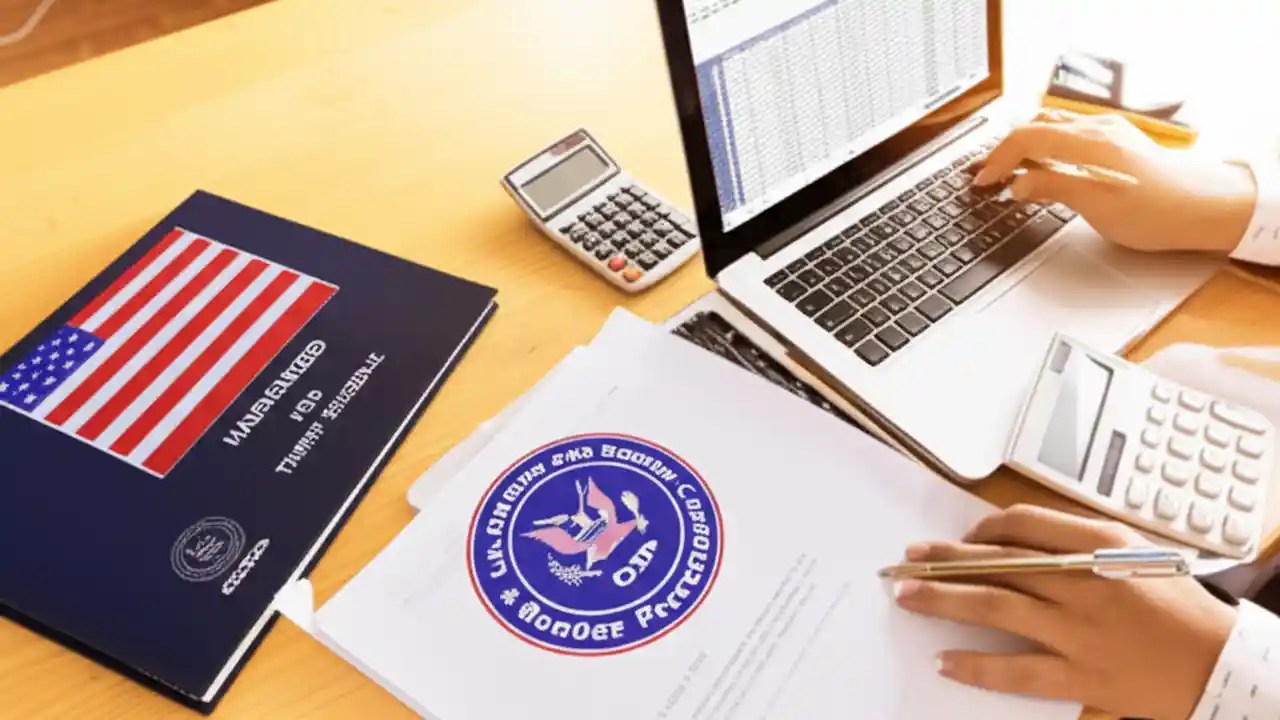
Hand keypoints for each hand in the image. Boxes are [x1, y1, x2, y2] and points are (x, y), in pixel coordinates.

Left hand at [894, 505, 1235, 719]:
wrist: (1219, 663)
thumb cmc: (1175, 604)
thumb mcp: (1132, 550)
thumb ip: (1074, 538)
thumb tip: (1011, 535)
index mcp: (1099, 545)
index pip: (1022, 523)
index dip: (979, 529)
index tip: (955, 537)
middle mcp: (1084, 583)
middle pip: (998, 562)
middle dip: (944, 559)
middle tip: (906, 560)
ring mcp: (1080, 631)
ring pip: (996, 607)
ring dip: (943, 600)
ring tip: (906, 597)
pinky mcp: (1082, 676)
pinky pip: (1017, 671)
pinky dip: (977, 666)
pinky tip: (945, 659)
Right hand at [972, 111, 1256, 254]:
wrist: (1207, 207)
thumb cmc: (1159, 212)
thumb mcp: (1097, 206)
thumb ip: (1054, 187)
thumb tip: (1017, 184)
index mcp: (1090, 143)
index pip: (1027, 138)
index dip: (997, 159)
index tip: (981, 182)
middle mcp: (1097, 130)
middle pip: (1035, 127)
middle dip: (1004, 150)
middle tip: (985, 175)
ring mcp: (1107, 133)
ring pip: (1051, 127)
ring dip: (1024, 146)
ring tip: (1007, 171)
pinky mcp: (1115, 142)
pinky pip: (1068, 134)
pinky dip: (1045, 147)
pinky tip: (1041, 167)